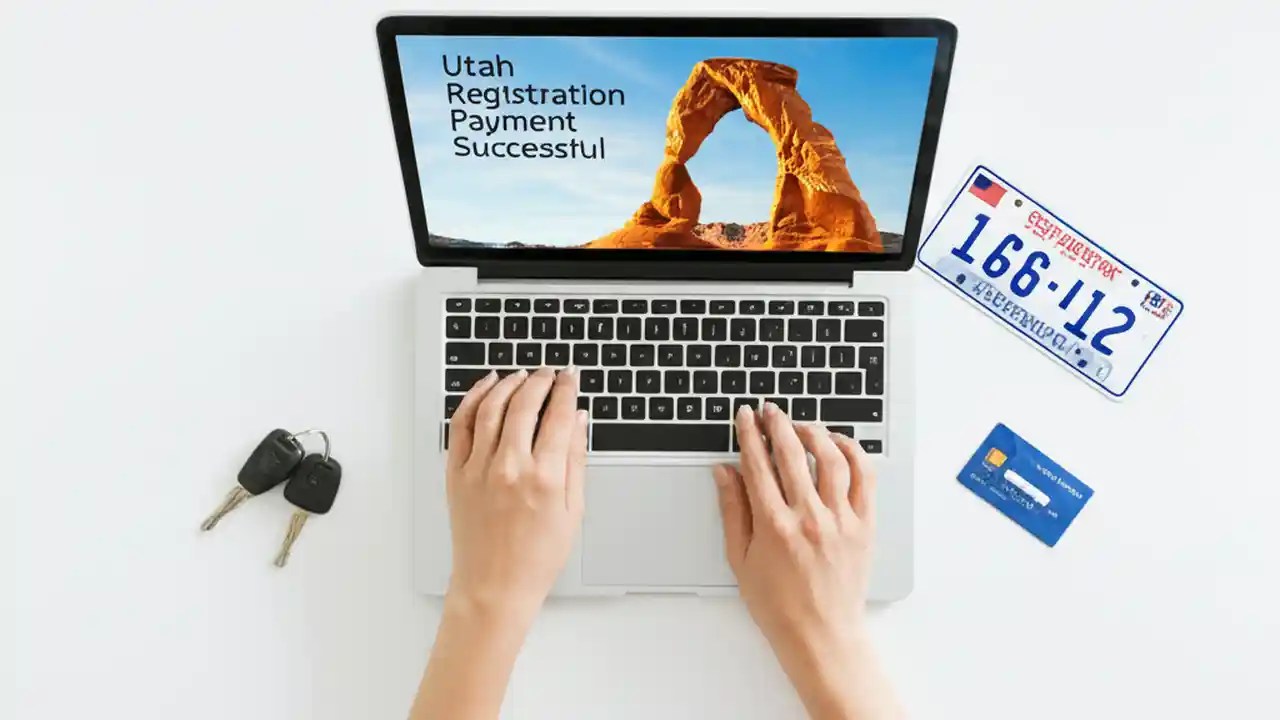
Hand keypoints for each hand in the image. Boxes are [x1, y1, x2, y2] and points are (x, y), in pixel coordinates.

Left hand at [444, 367, 587, 616]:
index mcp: (544, 478)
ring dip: (508, 384)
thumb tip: (578, 420)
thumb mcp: (573, 510)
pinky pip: (461, 425)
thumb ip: (575, 460)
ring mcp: (478, 469)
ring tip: (521, 375)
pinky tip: (486, 389)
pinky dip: (473, 400)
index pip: (558, 416)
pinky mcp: (456, 474)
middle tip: (549, 373)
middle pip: (524, 404)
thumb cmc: (536, 557)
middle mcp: (509, 468)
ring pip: (491, 407)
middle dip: (540, 380)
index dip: (567, 389)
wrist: (494, 586)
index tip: (570, 377)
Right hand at [715, 402, 900, 719]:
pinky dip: (854, 453)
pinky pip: (865, 477)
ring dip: (815, 433)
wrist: (821, 635)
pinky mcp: (864, 525)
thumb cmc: (778, 604)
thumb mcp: (740, 558)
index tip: (745, 417)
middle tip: (770, 411)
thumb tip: (725, 471)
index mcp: (774, 526)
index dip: (749, 434)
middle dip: (778, 424)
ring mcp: (840, 520)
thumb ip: (732, 509)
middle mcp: (809, 518)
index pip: (759, 464)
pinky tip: (840, 444)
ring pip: (831, 458)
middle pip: (793, 453)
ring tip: (802, 425)